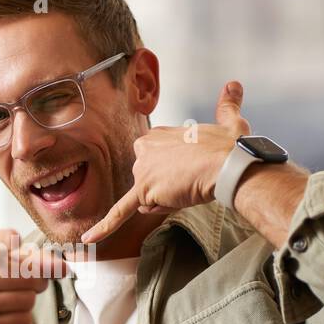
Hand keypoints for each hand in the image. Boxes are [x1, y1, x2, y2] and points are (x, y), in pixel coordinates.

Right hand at [0, 229, 66, 323]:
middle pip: (28, 275)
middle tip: (25, 286)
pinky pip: (23, 320)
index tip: (17, 243)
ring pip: (28, 299)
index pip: (1, 240)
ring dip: (27, 303)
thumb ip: (28, 258)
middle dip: (36, 282)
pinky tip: (5, 319)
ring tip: (9, 304)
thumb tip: (61, 266)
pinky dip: (21, 320)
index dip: (15, 242)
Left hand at [82, 81, 249, 243]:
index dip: (174, 173)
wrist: (228, 166)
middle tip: (192, 181)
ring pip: (146, 197)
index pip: (156, 163)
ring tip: (187, 190)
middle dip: (166, 188)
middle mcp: (144, 148)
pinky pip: (121, 212)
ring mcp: (142, 170)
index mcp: (159, 134)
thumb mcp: (230, 121)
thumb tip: (234, 86)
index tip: (194, 169)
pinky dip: (105, 226)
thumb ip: (228, 105)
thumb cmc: (229, 148)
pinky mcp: (143, 192)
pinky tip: (89, 237)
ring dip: (165, 201)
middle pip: (148, 181)